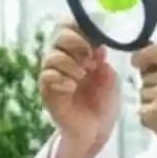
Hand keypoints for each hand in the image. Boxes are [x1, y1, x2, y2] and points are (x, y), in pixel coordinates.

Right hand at [39, 18, 119, 150]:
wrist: (96, 131)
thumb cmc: (103, 103)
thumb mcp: (109, 77)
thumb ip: (102, 59)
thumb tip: (97, 45)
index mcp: (78, 52)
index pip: (69, 27)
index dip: (80, 27)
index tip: (96, 39)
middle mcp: (63, 59)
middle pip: (59, 36)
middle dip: (76, 43)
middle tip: (90, 59)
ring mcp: (53, 75)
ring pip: (52, 56)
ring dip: (71, 63)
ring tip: (83, 76)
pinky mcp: (47, 91)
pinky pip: (47, 76)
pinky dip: (62, 78)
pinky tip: (72, 87)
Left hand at [131, 44, 156, 157]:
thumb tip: (143, 63)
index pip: (152, 51)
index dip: (141, 56)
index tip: (137, 64)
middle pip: (144, 76)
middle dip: (152, 87)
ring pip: (141, 93)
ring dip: (149, 103)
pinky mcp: (152, 113)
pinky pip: (140, 109)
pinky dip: (148, 118)